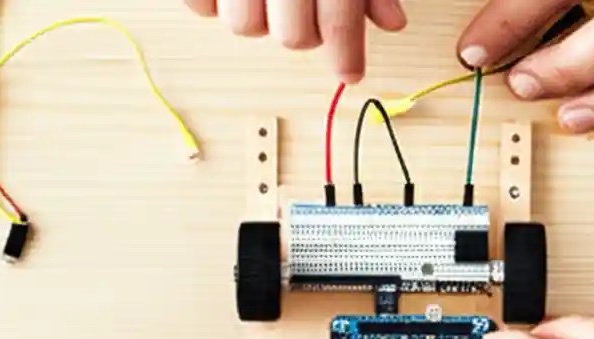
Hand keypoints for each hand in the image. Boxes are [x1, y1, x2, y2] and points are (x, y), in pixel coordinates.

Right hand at [185, 0, 407, 82]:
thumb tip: (392, 22)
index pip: (339, 21)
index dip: (348, 54)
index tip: (350, 75)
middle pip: (291, 37)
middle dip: (300, 33)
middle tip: (300, 11)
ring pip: (243, 27)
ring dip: (255, 16)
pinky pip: (201, 8)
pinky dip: (213, 1)